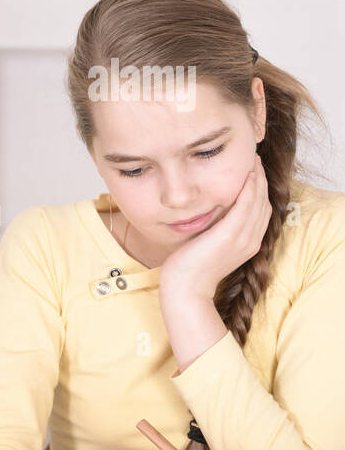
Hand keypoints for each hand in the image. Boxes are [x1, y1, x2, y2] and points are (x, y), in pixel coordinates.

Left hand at [159, 157, 271, 301]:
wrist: (185, 289)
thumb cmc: (190, 269)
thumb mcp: (209, 245)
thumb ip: (217, 230)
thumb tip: (212, 213)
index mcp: (248, 244)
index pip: (261, 212)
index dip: (260, 191)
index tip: (254, 173)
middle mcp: (251, 241)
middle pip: (264, 204)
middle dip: (262, 181)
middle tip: (255, 160)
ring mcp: (242, 239)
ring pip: (258, 202)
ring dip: (258, 179)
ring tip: (253, 161)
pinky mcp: (230, 235)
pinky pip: (246, 206)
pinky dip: (249, 188)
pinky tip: (247, 175)